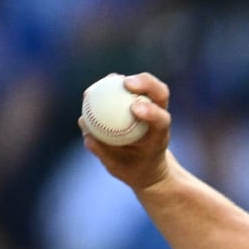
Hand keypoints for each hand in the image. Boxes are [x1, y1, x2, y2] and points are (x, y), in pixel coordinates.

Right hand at [78, 72, 172, 190]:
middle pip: (160, 92)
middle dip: (146, 83)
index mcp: (160, 136)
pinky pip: (128, 90)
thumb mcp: (118, 167)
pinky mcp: (139, 103)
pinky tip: (98, 87)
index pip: (161, 120)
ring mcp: (151, 108)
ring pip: (148, 86)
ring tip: (111, 78)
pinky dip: (115, 85)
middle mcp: (159, 118)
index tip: (135, 109)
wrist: (147, 167)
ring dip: (132, 79)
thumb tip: (87, 131)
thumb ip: (103, 151)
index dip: (151, 112)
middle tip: (126, 83)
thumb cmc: (133, 169)